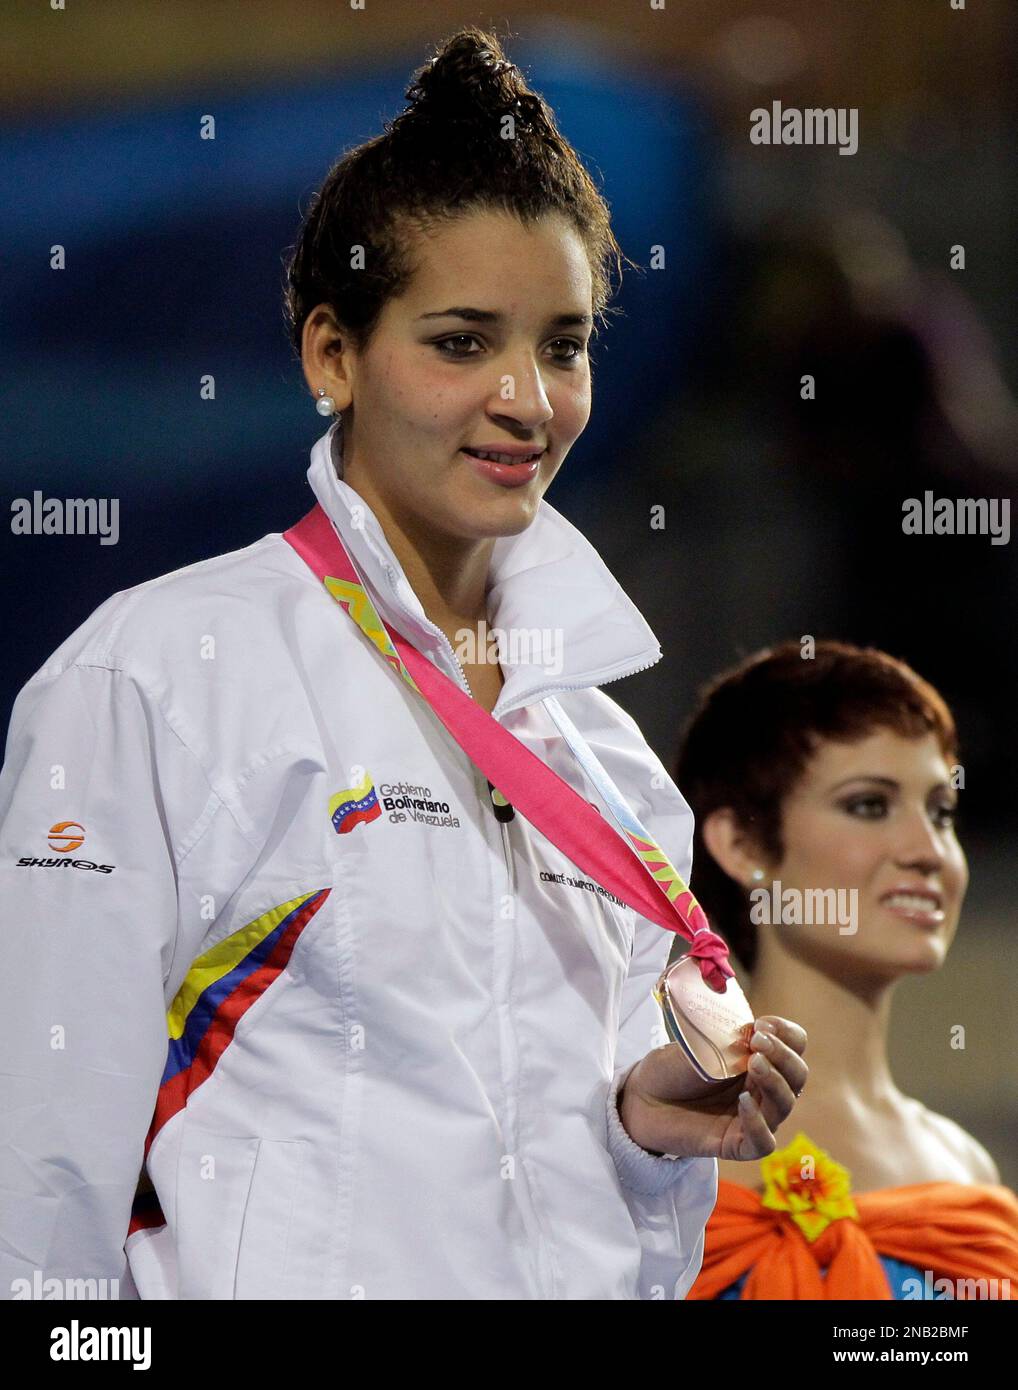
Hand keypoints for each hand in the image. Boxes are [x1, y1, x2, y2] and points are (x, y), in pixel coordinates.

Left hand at [617, 1016, 807, 1160]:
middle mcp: (763, 1088)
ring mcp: (753, 1117)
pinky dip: (758, 1121)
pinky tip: (744, 1101)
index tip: (762, 1023)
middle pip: (797, 1075)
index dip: (786, 1034)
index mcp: (761, 1058)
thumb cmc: (673, 1068)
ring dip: (775, 1082)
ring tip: (754, 1063)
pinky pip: (763, 1142)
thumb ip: (732, 1042)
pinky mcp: (737, 1144)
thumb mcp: (703, 1043)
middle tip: (759, 1042)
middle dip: (783, 1056)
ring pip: (784, 1105)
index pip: (794, 1045)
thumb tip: (757, 1035)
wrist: (641, 1097)